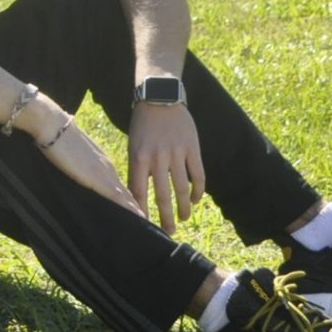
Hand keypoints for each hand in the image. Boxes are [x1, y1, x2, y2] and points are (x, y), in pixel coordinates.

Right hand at [28, 99, 146, 220]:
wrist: (54, 126)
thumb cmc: (56, 136)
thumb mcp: (70, 152)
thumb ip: (77, 161)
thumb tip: (74, 165)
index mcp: (102, 161)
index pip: (118, 183)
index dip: (127, 198)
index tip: (136, 211)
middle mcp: (108, 167)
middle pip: (126, 191)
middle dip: (136, 206)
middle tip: (147, 224)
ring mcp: (105, 172)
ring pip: (126, 196)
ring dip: (136, 210)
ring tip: (147, 225)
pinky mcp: (98, 179)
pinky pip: (118, 197)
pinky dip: (130, 209)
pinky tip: (139, 218)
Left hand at [127, 102, 206, 232]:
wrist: (160, 98)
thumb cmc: (142, 125)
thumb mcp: (133, 144)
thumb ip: (137, 167)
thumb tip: (138, 194)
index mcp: (138, 158)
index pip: (138, 191)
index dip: (142, 211)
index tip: (145, 226)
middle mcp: (157, 158)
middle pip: (162, 195)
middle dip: (165, 217)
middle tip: (167, 232)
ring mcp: (176, 154)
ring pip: (182, 188)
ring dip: (184, 207)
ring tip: (183, 219)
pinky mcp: (192, 149)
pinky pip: (198, 175)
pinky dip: (198, 190)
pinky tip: (196, 200)